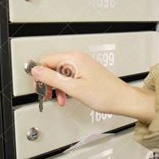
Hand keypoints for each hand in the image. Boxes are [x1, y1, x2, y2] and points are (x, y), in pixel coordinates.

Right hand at [31, 52, 155, 124]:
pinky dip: (65, 87)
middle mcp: (78, 59)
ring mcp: (82, 65)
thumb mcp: (73, 88)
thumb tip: (35, 71)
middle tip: (47, 94)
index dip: (40, 75)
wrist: (122, 100)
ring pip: (60, 73)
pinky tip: (66, 96)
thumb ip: (52, 78)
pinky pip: (68, 77)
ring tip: (59, 98)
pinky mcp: (85, 72)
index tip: (40, 87)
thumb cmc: (104, 95)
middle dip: (48, 82)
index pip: (46, 61)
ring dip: (56, 87)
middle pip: (52, 66)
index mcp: (74, 59)